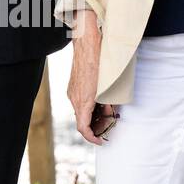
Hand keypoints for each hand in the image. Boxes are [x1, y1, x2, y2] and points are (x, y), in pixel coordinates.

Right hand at [67, 14, 111, 143]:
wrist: (87, 42)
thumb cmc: (99, 61)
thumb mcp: (109, 85)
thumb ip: (109, 101)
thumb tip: (111, 111)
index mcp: (83, 101)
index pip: (83, 128)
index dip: (92, 138)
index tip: (100, 141)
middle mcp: (74, 98)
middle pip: (82, 121)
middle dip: (96, 127)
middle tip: (108, 126)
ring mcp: (72, 92)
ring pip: (81, 111)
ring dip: (93, 116)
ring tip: (107, 112)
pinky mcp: (73, 86)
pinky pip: (80, 101)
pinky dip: (89, 106)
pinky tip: (100, 101)